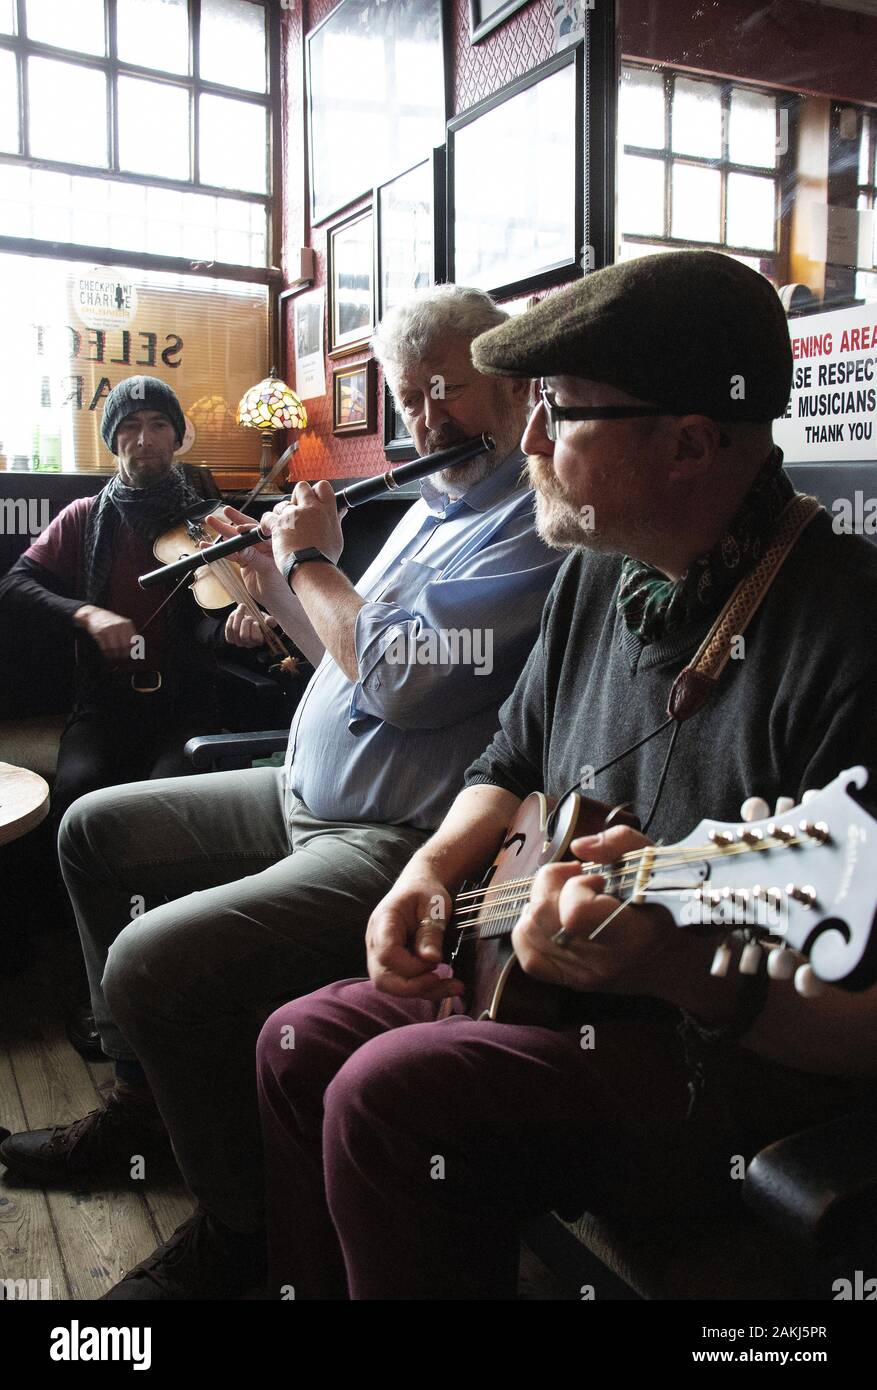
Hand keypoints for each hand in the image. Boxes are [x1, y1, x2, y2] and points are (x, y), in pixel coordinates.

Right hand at [73, 605, 137, 661]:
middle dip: (122, 653)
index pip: (133, 641)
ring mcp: (110, 628)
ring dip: (113, 654)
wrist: (94, 614)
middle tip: (120, 656)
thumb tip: (136, 649)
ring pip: (115, 648)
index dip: (131, 650)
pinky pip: (105, 647)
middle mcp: (119, 626)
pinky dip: (106, 652)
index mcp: (127, 624)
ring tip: (113, 654)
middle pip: (124, 646)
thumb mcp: (123, 624)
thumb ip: (129, 635)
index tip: (128, 654)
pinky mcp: (100, 632)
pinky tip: (106, 652)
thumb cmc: (110, 622)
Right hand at [203, 507, 286, 606]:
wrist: (280, 602)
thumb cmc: (283, 587)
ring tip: (211, 522)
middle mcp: (264, 546)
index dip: (249, 528)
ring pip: (237, 541)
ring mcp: (254, 553)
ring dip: (223, 532)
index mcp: (274, 544)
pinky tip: (209, 546)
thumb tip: (241, 549)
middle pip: (247, 531)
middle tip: (222, 512)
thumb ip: (255, 558)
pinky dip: (221, 551)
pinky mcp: (246, 562)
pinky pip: (232, 554)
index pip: (260, 531)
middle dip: (233, 521)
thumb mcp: (268, 570)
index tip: (239, 528)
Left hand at [225, 604, 279, 648]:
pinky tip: (236, 612)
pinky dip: (232, 618)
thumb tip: (269, 621)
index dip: (255, 628)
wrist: (248, 619)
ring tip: (243, 608)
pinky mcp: (230, 638)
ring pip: (235, 629)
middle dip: (246, 622)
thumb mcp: (266, 619)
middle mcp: (248, 644)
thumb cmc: (259, 620)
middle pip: (244, 636)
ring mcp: (238, 642)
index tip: (256, 621)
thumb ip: (271, 620)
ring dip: (239, 616)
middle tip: (249, 616)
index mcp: (259, 641)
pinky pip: (228, 627)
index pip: (256, 638)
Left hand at [262, 481, 344, 576]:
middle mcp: (311, 509)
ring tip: (283, 527)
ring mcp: (294, 515)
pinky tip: (269, 531)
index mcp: (327, 511)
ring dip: (281, 513)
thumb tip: (341, 510)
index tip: (312, 500)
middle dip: (296, 497)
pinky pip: (268, 516)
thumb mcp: (336, 536)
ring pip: (282, 503)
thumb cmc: (324, 558)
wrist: (313, 569)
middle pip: (301, 487)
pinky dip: (266, 524)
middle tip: (296, 511)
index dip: (315, 492)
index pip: (322, 487)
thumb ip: (335, 519)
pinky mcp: (280, 524)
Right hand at [366, 871, 464, 1003]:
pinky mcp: (392, 964)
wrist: (419, 886)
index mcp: (384, 922)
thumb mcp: (433, 906)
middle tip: (440, 979)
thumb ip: (431, 931)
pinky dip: (426, 988)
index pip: (387, 954)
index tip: (435, 961)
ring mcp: (381, 955)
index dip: (411, 966)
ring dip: (423, 991)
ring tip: (454, 986)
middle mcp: (376, 942)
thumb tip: (431, 960)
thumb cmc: (425, 892)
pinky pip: (403, 984)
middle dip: (413, 987)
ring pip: (392, 986)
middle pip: (382, 979)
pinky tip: (448, 985)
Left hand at [511, 826, 679, 996]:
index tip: (597, 879)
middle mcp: (602, 961)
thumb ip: (621, 843)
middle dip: (553, 884)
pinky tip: (551, 918)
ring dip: (541, 902)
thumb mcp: (657, 864)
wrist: (679, 959)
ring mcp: (583, 975)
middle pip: (542, 915)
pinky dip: (530, 931)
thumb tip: (579, 847)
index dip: (577, 886)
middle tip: (580, 881)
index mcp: (631, 936)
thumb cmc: (671, 906)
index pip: (576, 913)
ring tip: (568, 898)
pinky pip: (528, 956)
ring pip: (528, 930)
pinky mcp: (571, 980)